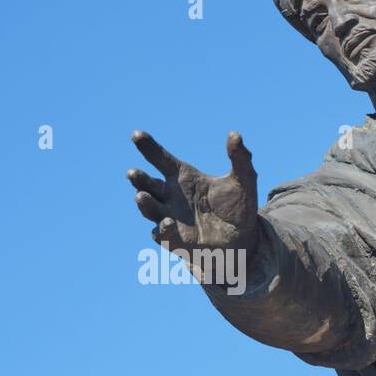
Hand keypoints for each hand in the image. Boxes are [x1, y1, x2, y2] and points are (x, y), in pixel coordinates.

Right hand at [127, 130, 258, 256]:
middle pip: (147, 184)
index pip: (160, 159)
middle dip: (138, 179)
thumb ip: (239, 158)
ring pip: (149, 208)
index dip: (148, 147)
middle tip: (132, 173)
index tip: (136, 134)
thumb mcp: (243, 180)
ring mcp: (169, 217)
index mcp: (182, 177)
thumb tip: (235, 135)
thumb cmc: (238, 206)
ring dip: (144, 203)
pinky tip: (167, 223)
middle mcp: (170, 196)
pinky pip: (161, 233)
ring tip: (141, 196)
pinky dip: (162, 228)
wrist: (243, 240)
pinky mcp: (174, 239)